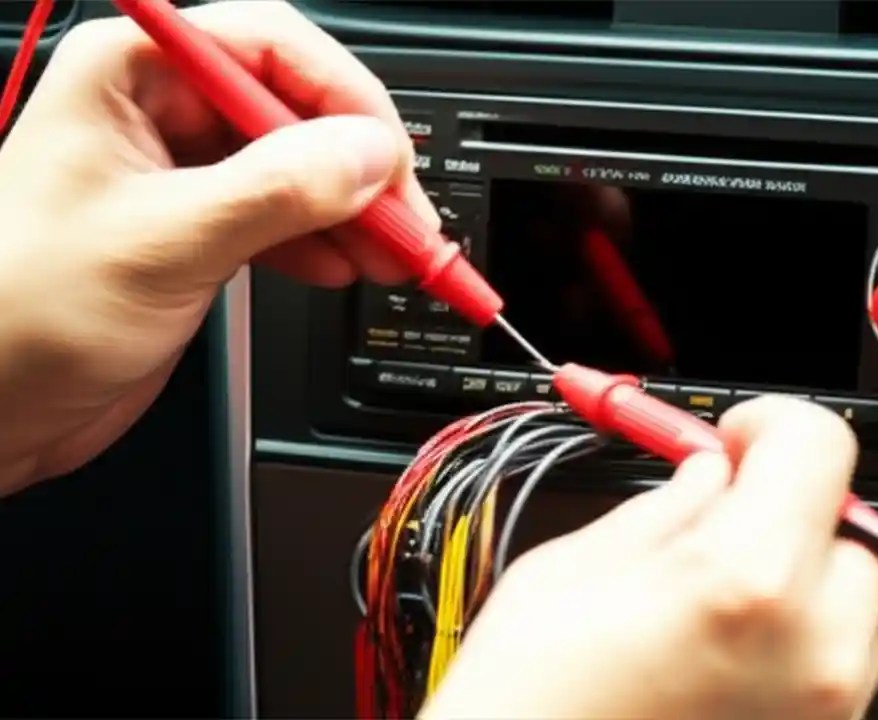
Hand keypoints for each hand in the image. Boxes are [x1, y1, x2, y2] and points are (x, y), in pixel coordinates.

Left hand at [0, 1, 433, 494]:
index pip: (271, 44)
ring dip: (354, 211)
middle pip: (297, 106)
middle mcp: (161, 110)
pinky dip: (325, 240)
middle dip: (360, 167)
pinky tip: (345, 267)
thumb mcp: (163, 244)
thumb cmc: (21, 314)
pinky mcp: (201, 225)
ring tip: (394, 257)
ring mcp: (184, 170)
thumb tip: (368, 156)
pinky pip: (286, 213)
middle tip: (407, 223)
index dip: (345, 99)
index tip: (390, 162)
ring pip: (301, 164)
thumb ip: (276, 192)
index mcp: (132, 75)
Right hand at [424, 397, 877, 719]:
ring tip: (707, 601)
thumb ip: (669, 508)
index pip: (822, 445)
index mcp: (750, 579)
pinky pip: (832, 665)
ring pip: (851, 604)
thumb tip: (710, 476)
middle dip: (792, 512)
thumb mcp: (573, 569)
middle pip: (853, 530)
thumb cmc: (527, 711)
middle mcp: (814, 649)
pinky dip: (792, 642)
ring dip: (798, 581)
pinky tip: (716, 653)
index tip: (739, 437)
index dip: (773, 425)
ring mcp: (825, 710)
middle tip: (721, 519)